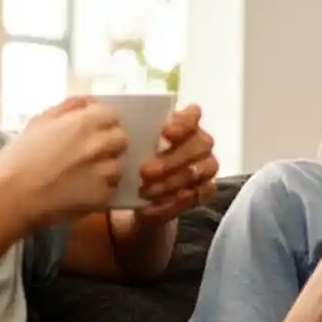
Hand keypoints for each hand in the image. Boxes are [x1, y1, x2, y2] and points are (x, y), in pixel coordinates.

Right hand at [0, 96, 127, 226]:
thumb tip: (87, 102)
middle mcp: (99, 145)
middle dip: (110, 144)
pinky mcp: (102, 197)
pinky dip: (100, 190)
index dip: (104, 122)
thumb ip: (67, 109)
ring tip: (87, 175)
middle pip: (121, 139)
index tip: (94, 130)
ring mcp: (104, 173)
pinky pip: (110, 190)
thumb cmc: (18, 158)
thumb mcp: (38, 123)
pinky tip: (82, 192)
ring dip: (107, 168)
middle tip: (93, 153)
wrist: (11, 197)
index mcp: (84, 123)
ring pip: (119, 166)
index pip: (113, 115)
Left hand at [134, 104, 218, 224]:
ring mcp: (207, 166)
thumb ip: (133, 132)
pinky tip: (153, 206)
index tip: (164, 133)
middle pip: (199, 146)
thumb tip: (115, 118)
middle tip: (144, 172)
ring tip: (145, 192)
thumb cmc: (137, 160)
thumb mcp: (130, 145)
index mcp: (185, 124)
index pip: (194, 115)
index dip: (183, 122)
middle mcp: (200, 143)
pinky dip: (174, 202)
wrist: (138, 193)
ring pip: (198, 172)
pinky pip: (198, 195)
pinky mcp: (206, 190)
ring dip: (170, 183)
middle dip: (171, 160)